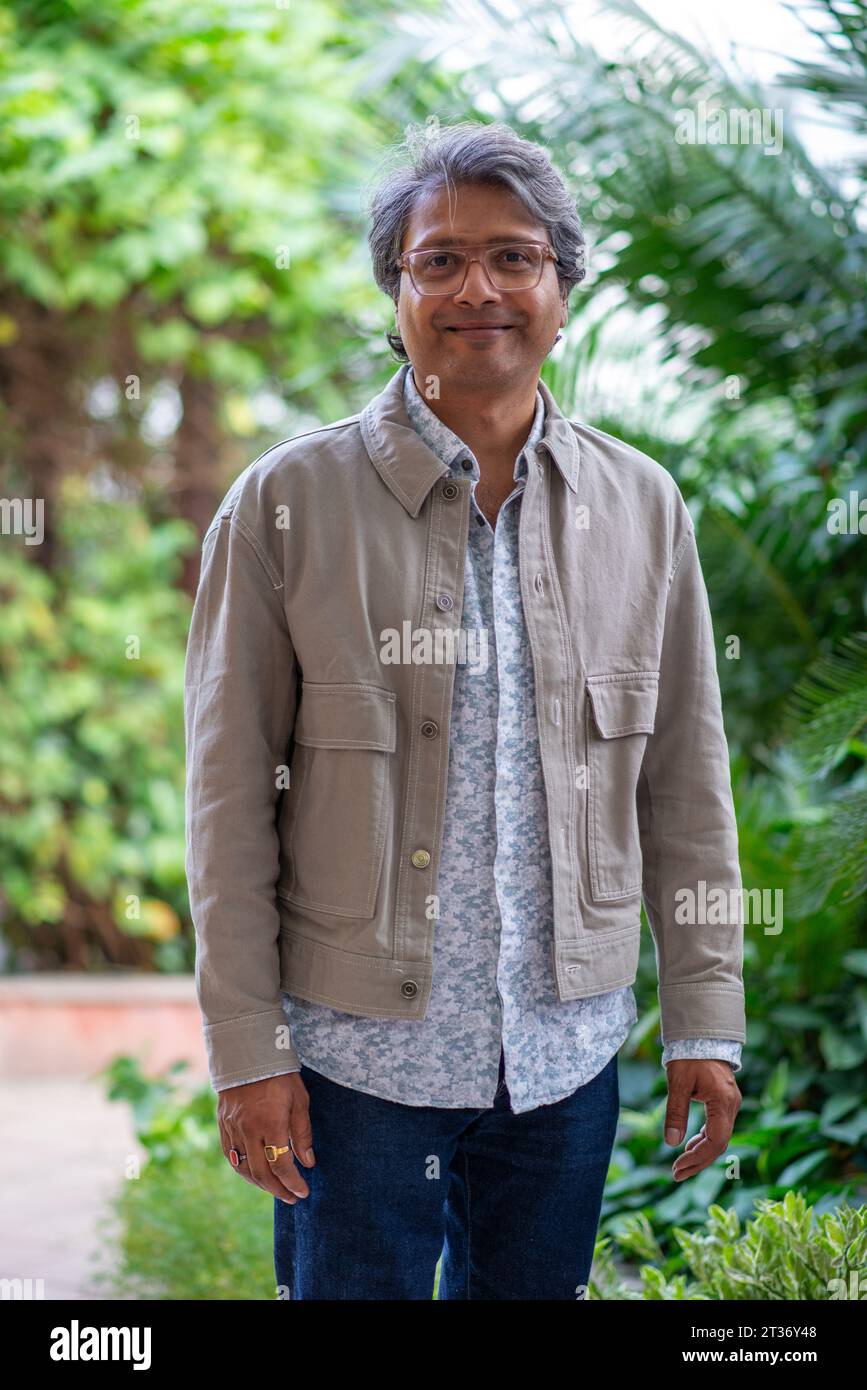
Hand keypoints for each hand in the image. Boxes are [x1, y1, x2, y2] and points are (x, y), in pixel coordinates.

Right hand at [218, 1072, 314, 1203]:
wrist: (248, 1053)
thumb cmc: (280, 1075)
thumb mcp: (299, 1100)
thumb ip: (302, 1133)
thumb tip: (308, 1162)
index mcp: (271, 1123)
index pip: (282, 1165)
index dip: (293, 1183)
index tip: (303, 1192)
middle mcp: (249, 1129)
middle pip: (262, 1173)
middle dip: (279, 1190)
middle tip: (291, 1198)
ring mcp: (233, 1128)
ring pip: (244, 1168)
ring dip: (260, 1184)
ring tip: (276, 1189)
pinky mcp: (223, 1124)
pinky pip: (231, 1155)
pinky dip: (243, 1170)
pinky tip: (254, 1175)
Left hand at [663, 1059, 740, 1181]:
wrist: (702, 1033)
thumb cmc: (688, 1055)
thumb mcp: (677, 1083)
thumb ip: (675, 1112)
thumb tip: (671, 1143)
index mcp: (723, 1102)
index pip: (715, 1141)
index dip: (697, 1158)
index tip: (677, 1167)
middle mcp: (732, 1105)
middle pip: (719, 1144)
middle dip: (698, 1161)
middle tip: (676, 1174)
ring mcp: (731, 1104)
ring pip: (720, 1137)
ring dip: (701, 1152)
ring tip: (681, 1164)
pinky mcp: (725, 1102)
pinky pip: (718, 1127)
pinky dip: (705, 1139)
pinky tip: (691, 1144)